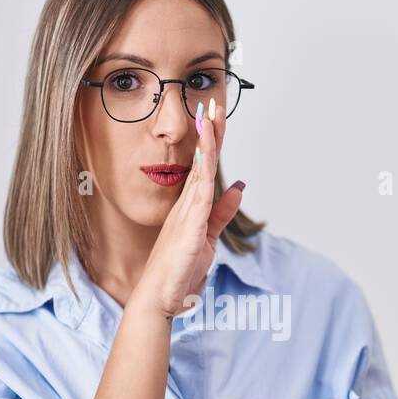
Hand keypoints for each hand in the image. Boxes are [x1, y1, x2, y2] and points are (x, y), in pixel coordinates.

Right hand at [133, 98, 244, 318]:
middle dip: (209, 131)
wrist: (159, 295)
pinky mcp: (189, 227)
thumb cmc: (178, 270)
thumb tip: (239, 188)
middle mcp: (186, 204)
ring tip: (210, 115)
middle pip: (202, 161)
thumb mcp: (208, 238)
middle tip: (213, 103)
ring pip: (200, 170)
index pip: (205, 167)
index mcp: (191, 206)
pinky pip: (199, 194)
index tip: (216, 117)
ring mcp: (186, 213)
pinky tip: (210, 153)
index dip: (212, 141)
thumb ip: (221, 213)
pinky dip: (205, 172)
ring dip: (207, 142)